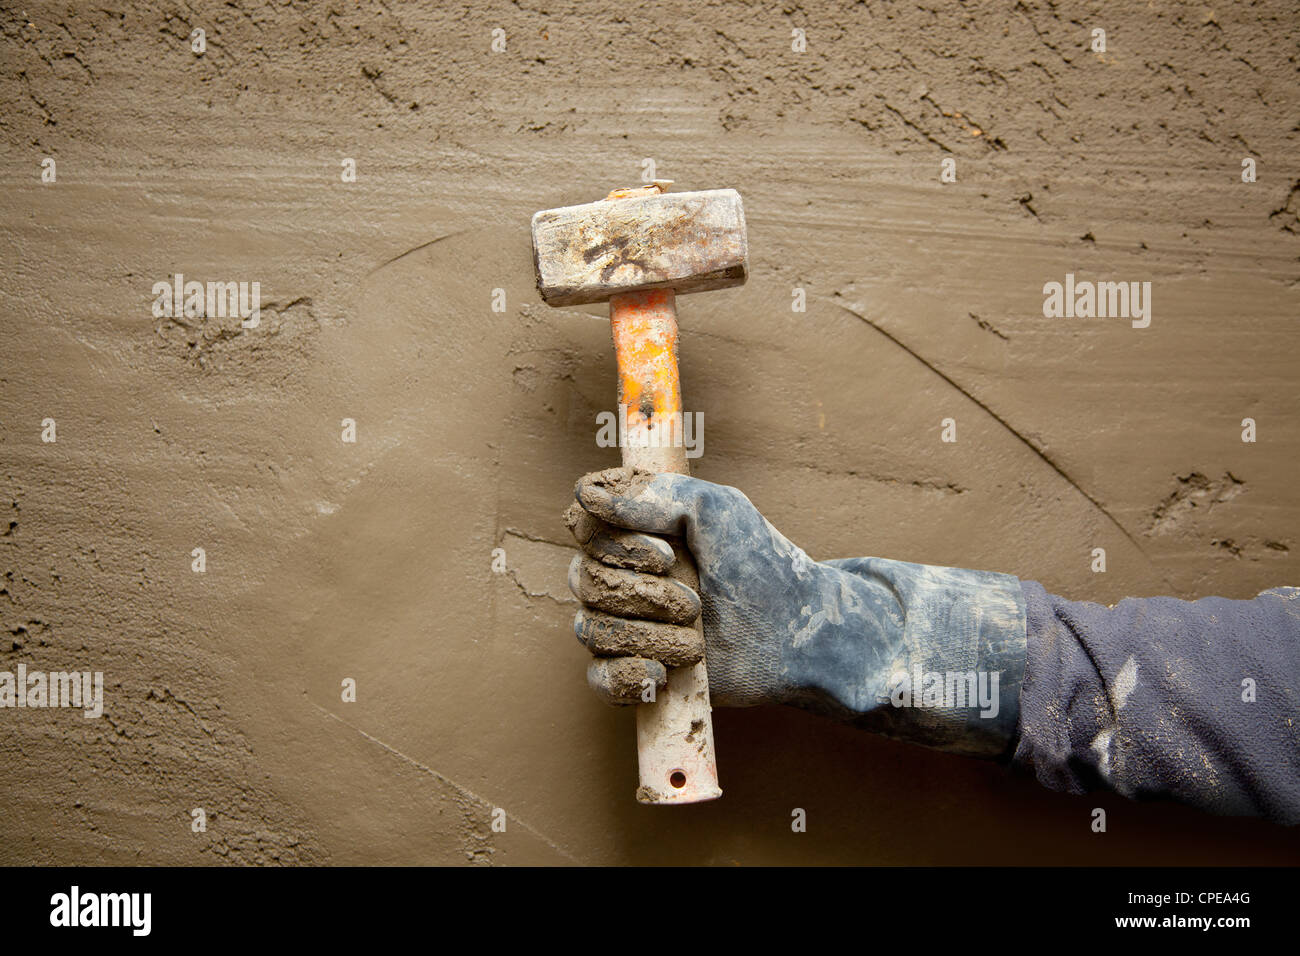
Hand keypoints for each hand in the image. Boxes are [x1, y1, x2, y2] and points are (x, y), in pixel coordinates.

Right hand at [565, 467, 1027, 755]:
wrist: (796, 634)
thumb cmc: (762, 565)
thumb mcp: (720, 511)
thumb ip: (659, 496)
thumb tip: (589, 498)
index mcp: (637, 531)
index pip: (584, 528)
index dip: (614, 544)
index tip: (667, 554)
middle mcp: (624, 575)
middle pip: (585, 580)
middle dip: (642, 595)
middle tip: (697, 601)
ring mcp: (627, 624)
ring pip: (591, 630)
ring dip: (646, 636)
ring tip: (695, 642)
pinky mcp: (636, 670)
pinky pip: (599, 679)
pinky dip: (625, 678)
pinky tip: (662, 675)